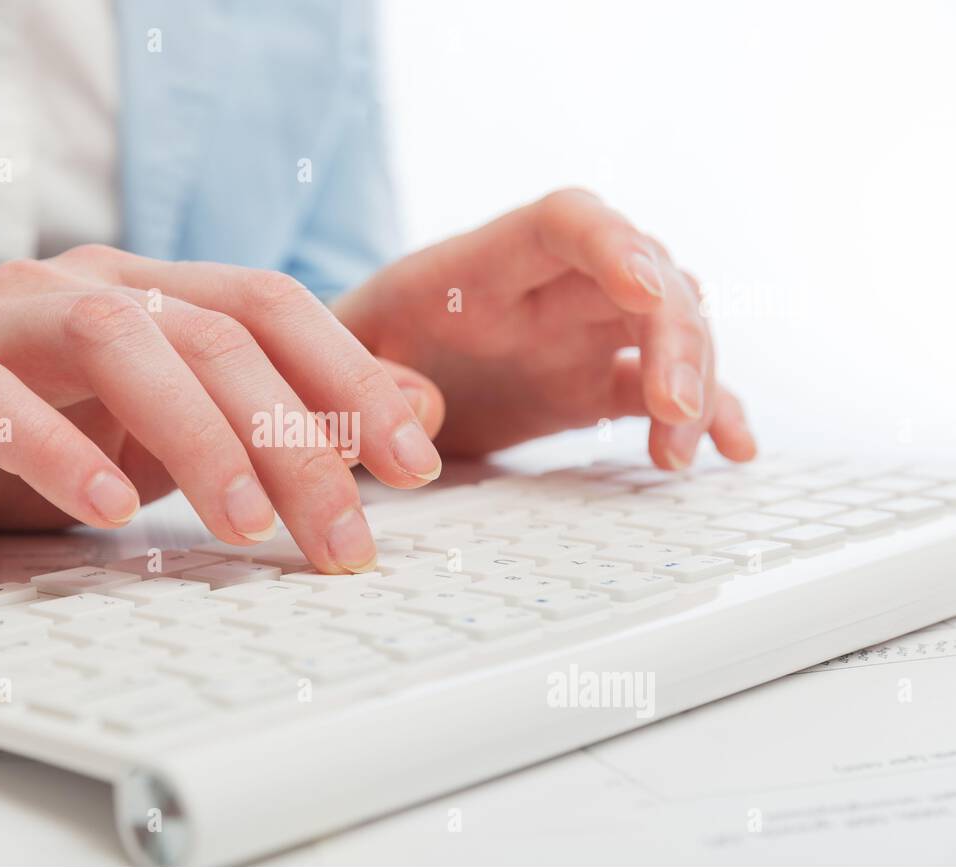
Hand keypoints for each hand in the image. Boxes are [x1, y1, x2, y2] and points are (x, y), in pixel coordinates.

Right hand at [0, 246, 446, 570]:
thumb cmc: (8, 444)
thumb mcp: (161, 438)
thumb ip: (273, 420)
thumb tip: (415, 412)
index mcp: (146, 296)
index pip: (270, 308)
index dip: (352, 377)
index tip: (415, 466)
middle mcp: (79, 290)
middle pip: (215, 334)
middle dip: (296, 438)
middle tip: (346, 538)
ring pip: (117, 344)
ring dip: (198, 436)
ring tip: (248, 526)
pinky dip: (59, 449)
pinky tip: (111, 508)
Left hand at [334, 189, 755, 468]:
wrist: (343, 396)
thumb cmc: (327, 369)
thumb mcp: (329, 371)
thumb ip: (365, 382)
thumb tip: (419, 408)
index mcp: (475, 267)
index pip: (565, 221)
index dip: (614, 243)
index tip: (649, 288)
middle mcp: (539, 291)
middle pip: (640, 277)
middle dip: (675, 335)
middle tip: (675, 410)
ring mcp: (571, 336)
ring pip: (667, 329)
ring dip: (696, 380)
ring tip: (680, 453)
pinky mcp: (586, 385)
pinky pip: (657, 388)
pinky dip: (703, 412)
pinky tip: (731, 449)